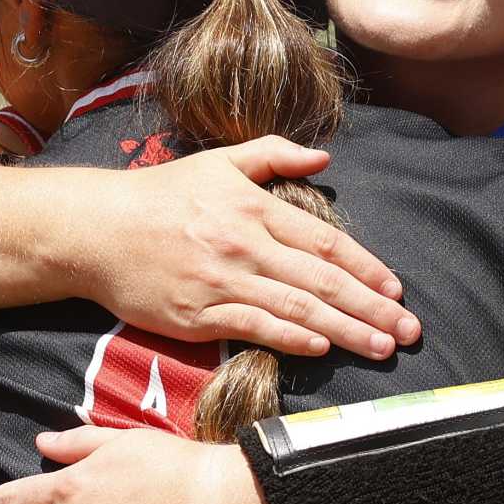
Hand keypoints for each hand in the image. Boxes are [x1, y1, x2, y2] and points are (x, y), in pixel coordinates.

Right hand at [64, 138, 418, 359]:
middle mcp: (243, 244)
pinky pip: (254, 328)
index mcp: (252, 207)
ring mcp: (220, 281)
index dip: (366, 266)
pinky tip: (322, 347)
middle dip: (370, 307)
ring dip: (345, 330)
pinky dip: (292, 338)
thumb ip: (273, 156)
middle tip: (407, 330)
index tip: (396, 289)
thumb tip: (324, 158)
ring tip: (381, 347)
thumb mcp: (217, 162)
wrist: (95, 230)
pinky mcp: (196, 315)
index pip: (325, 240)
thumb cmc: (159, 195)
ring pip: (296, 308)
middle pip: (321, 279)